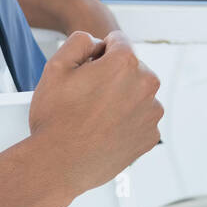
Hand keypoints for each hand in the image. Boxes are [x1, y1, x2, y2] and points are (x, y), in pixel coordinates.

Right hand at [28, 30, 162, 206]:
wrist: (58, 165)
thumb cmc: (55, 120)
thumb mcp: (56, 66)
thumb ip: (80, 41)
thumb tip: (96, 42)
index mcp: (125, 63)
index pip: (118, 41)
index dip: (98, 54)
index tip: (88, 70)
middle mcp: (145, 85)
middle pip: (131, 68)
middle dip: (113, 76)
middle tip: (88, 96)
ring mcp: (151, 113)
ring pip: (138, 94)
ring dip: (122, 98)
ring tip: (95, 116)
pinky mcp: (150, 136)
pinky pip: (141, 119)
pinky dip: (127, 122)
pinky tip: (105, 130)